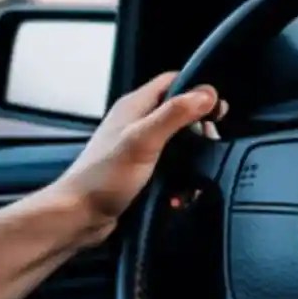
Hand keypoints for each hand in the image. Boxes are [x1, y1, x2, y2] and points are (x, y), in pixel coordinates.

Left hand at [48, 72, 227, 242]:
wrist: (80, 216)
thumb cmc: (103, 179)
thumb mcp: (143, 140)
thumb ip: (174, 114)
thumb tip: (206, 94)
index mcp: (134, 107)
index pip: (173, 82)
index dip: (198, 90)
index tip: (217, 107)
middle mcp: (136, 123)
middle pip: (180, 113)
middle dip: (200, 128)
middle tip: (211, 142)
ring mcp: (138, 148)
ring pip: (179, 142)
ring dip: (193, 157)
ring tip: (199, 171)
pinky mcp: (141, 172)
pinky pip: (171, 167)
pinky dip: (181, 177)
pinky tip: (183, 191)